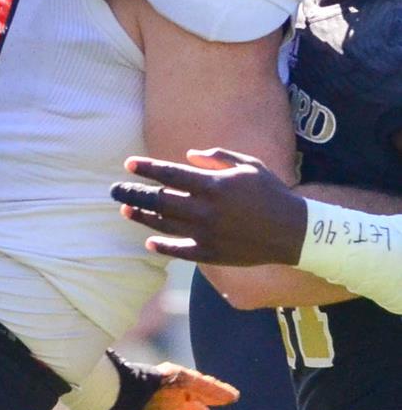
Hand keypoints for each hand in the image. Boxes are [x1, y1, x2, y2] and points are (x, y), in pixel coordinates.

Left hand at [111, 149, 306, 266]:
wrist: (294, 231)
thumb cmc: (272, 193)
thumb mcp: (249, 166)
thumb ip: (218, 158)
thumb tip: (188, 156)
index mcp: (214, 185)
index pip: (169, 175)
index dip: (147, 169)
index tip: (128, 164)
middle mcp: (205, 209)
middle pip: (159, 200)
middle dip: (133, 193)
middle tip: (114, 190)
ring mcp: (205, 233)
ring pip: (163, 224)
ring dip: (142, 217)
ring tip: (126, 210)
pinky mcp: (210, 253)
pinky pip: (179, 250)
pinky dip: (162, 246)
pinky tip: (149, 242)